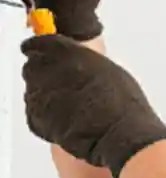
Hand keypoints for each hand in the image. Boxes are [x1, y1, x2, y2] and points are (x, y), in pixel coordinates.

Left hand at [21, 35, 165, 177]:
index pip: (38, 43)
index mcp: (64, 52)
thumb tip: (77, 63)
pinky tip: (67, 119)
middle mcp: (46, 70)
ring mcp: (38, 95)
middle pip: (33, 67)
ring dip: (47, 95)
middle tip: (65, 84)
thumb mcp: (108, 70)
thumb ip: (83, 62)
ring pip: (33, 91)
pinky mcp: (34, 118)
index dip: (40, 49)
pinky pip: (35, 113)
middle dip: (45, 74)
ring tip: (72, 106)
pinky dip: (46, 115)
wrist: (117, 133)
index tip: (41, 52)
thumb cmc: (120, 103)